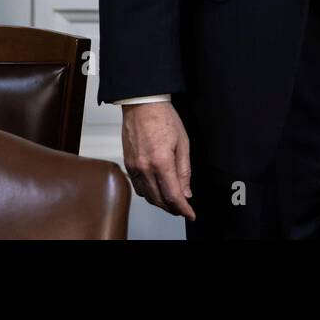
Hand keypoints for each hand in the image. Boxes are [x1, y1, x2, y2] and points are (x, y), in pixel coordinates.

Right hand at [121, 100, 195, 218]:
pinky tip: (157, 191)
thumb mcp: (183, 143)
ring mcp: (134, 167)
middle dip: (173, 208)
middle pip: (159, 199)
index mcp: (161, 162)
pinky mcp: (128, 165)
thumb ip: (184, 170)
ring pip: (147, 196)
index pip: (173, 195)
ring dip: (160, 203)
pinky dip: (148, 194)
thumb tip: (186, 192)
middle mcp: (145, 168)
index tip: (190, 214)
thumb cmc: (164, 119)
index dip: (183, 209)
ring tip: (172, 202)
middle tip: (183, 209)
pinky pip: (138, 187)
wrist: (142, 105)